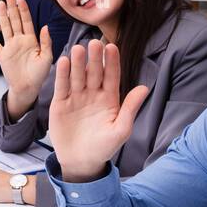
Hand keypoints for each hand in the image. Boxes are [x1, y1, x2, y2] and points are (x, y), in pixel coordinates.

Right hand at [0, 0, 53, 119]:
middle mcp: (20, 41)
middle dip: (13, 7)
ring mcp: (10, 47)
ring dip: (3, 16)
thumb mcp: (47, 58)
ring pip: (5, 27)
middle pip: (15, 20)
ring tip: (1, 4)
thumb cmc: (39, 74)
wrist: (27, 88)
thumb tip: (45, 26)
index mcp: (32, 40)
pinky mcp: (2, 55)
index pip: (27, 21)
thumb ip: (46, 42)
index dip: (24, 10)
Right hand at [49, 40, 150, 182]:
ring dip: (77, 63)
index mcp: (110, 99)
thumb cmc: (104, 147)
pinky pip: (62, 86)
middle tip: (94, 43)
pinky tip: (63, 61)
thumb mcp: (120, 130)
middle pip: (94, 72)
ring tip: (78, 49)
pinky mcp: (60, 103)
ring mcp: (76, 97)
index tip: (112, 47)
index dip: (112, 62)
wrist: (81, 162)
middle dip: (94, 58)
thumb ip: (130, 108)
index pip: (111, 76)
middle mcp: (93, 94)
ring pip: (77, 76)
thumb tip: (145, 87)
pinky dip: (62, 74)